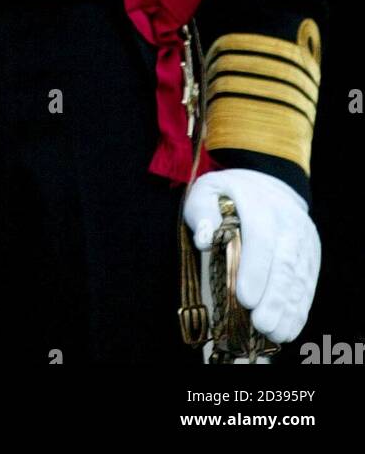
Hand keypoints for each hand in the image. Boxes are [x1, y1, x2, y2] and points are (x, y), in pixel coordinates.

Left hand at [184, 168, 320, 342]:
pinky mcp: (311, 252)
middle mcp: (287, 220)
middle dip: (274, 297)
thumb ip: (202, 212)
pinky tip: (290, 326)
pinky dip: (300, 306)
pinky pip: (308, 281)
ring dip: (288, 308)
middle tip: (261, 324)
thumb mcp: (207, 191)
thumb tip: (204, 239)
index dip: (255, 269)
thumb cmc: (228, 193)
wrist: (266, 181)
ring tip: (275, 332)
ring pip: (299, 276)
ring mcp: (303, 237)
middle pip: (284, 262)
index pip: (261, 237)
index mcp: (259, 203)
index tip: (245, 298)